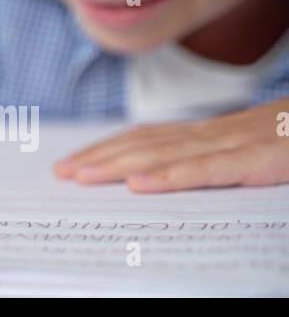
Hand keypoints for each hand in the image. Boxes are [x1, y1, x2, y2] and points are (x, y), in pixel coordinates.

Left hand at [55, 98, 288, 192]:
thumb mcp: (244, 147)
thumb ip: (208, 157)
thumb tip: (164, 172)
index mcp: (207, 133)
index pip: (146, 138)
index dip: (107, 149)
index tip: (74, 162)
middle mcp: (211, 134)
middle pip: (143, 145)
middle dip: (99, 158)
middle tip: (61, 172)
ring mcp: (232, 144)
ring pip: (163, 153)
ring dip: (118, 165)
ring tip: (82, 176)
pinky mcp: (255, 160)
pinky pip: (206, 169)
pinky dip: (169, 176)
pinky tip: (137, 184)